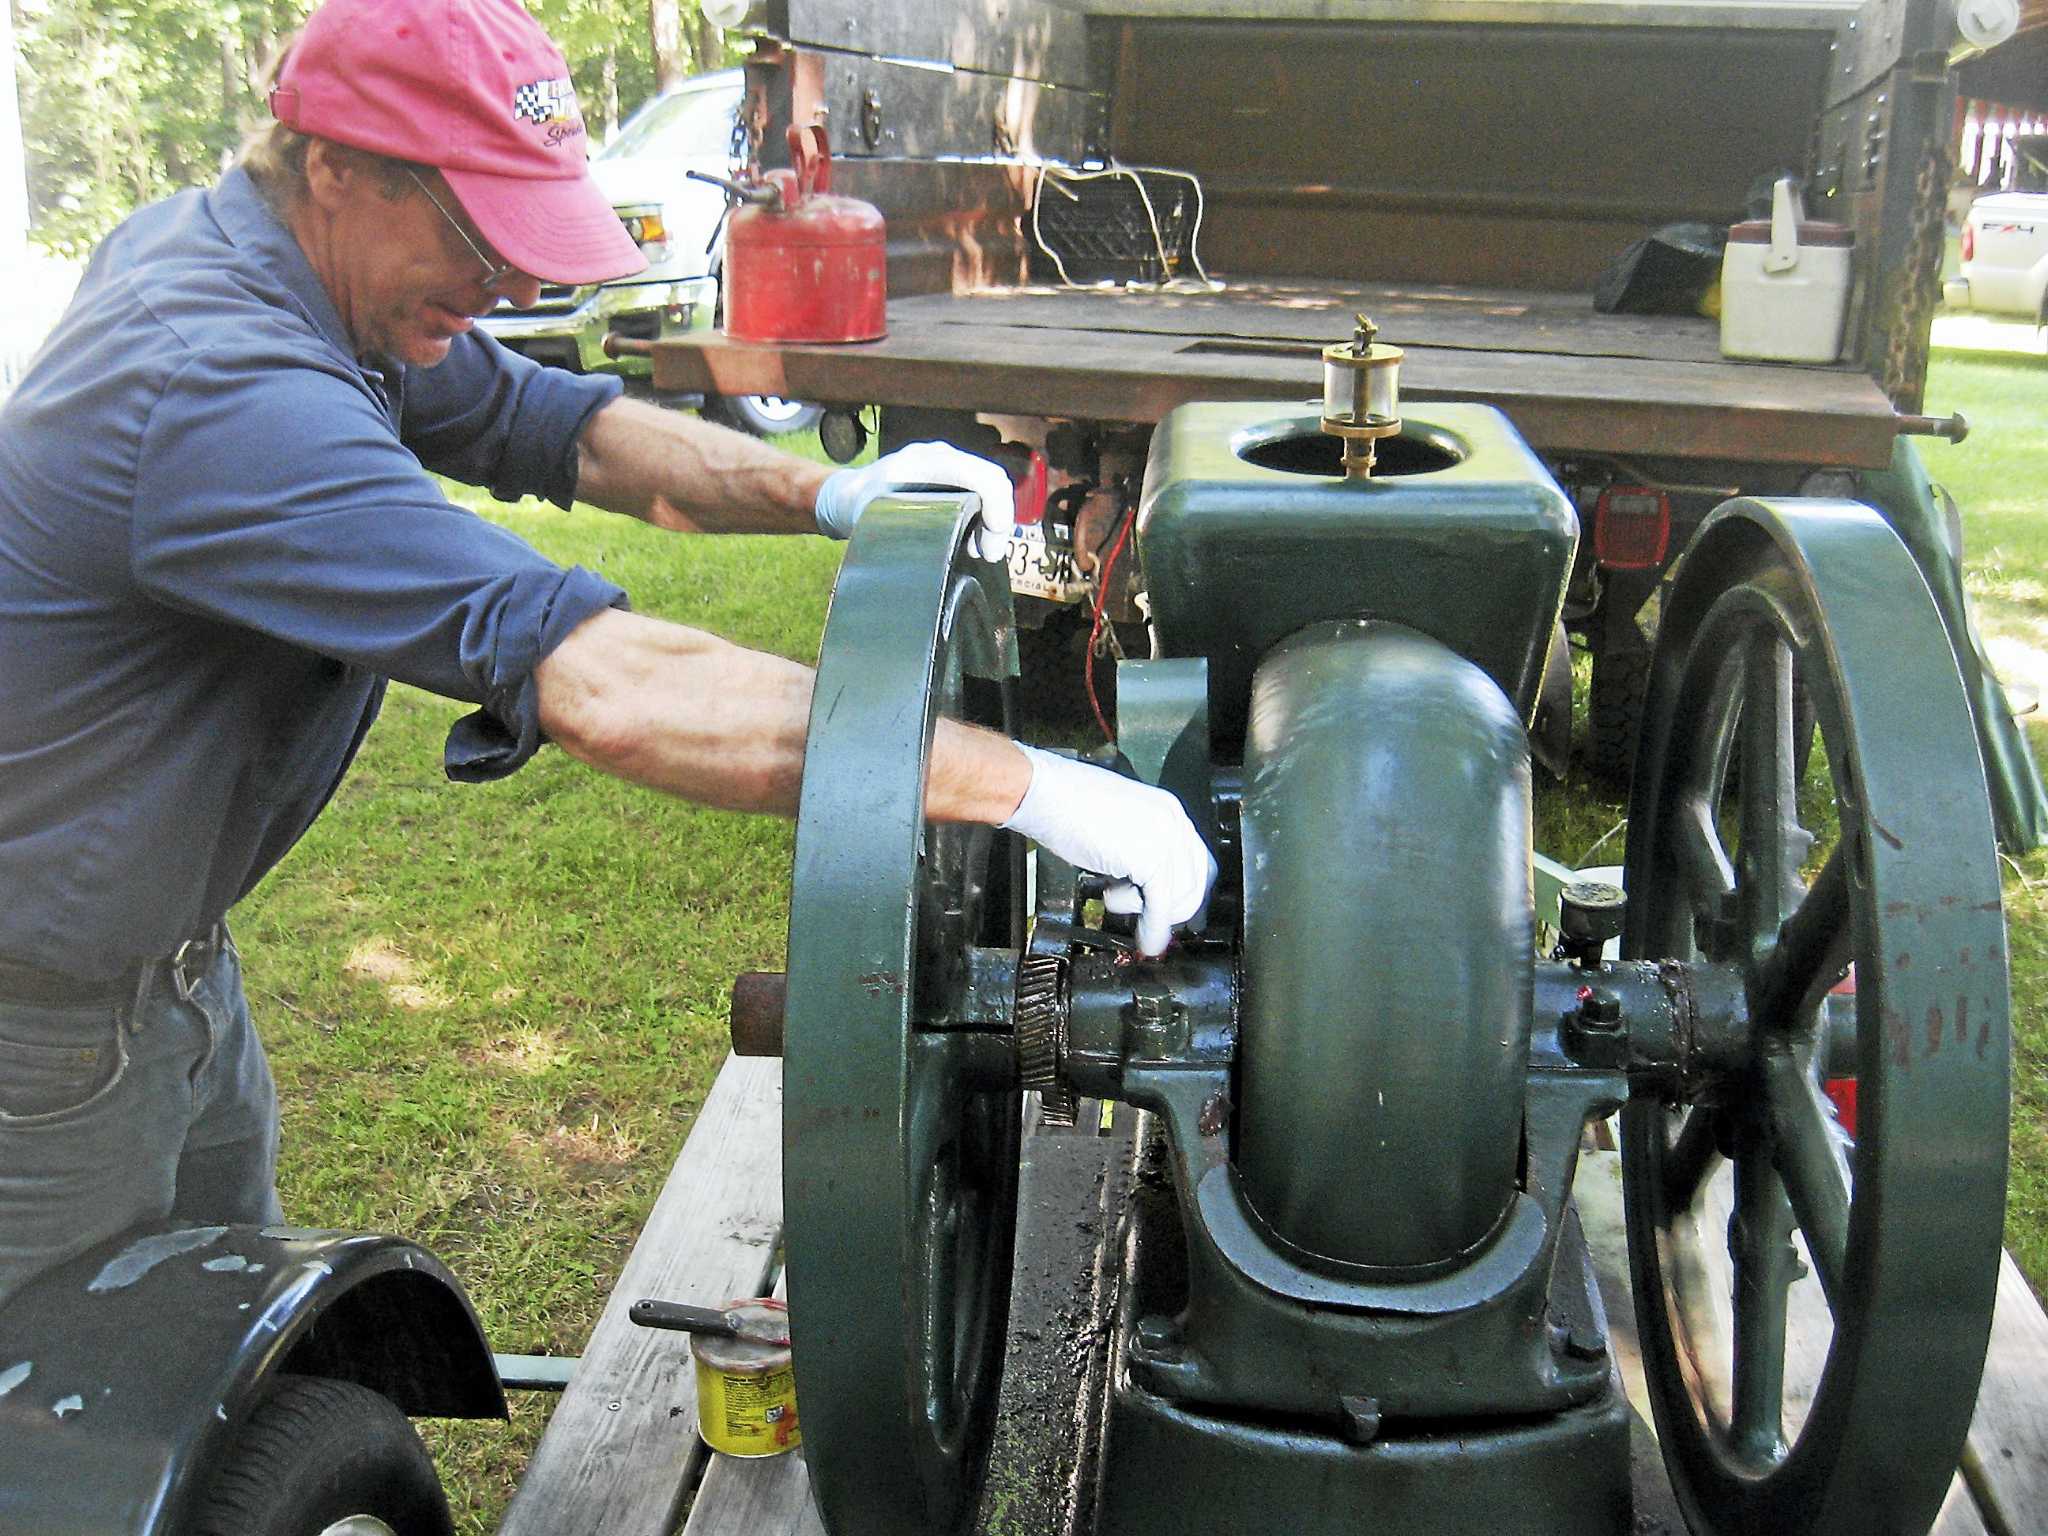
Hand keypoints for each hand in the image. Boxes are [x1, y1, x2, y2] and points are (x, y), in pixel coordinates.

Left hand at [813, 441, 1017, 559]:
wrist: (845, 495)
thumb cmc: (855, 505)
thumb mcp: (872, 521)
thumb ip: (898, 535)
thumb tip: (924, 565)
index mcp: (924, 462)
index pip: (981, 476)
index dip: (998, 510)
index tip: (989, 547)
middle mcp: (940, 456)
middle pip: (992, 480)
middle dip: (999, 521)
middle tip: (986, 554)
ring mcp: (946, 463)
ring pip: (989, 486)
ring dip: (993, 520)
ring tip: (979, 550)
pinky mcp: (948, 475)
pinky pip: (979, 489)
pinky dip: (984, 516)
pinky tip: (972, 540)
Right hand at [1000, 746, 1215, 955]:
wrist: (1044, 793)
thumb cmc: (1066, 804)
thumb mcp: (1116, 822)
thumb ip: (1137, 846)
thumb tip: (1139, 879)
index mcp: (1167, 809)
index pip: (1196, 860)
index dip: (1186, 890)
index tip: (1173, 910)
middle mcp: (1173, 821)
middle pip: (1195, 881)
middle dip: (1173, 909)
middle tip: (1149, 922)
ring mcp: (1164, 839)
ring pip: (1180, 896)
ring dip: (1149, 911)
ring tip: (1115, 899)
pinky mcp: (1148, 858)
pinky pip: (1161, 905)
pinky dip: (1154, 929)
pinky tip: (1146, 941)